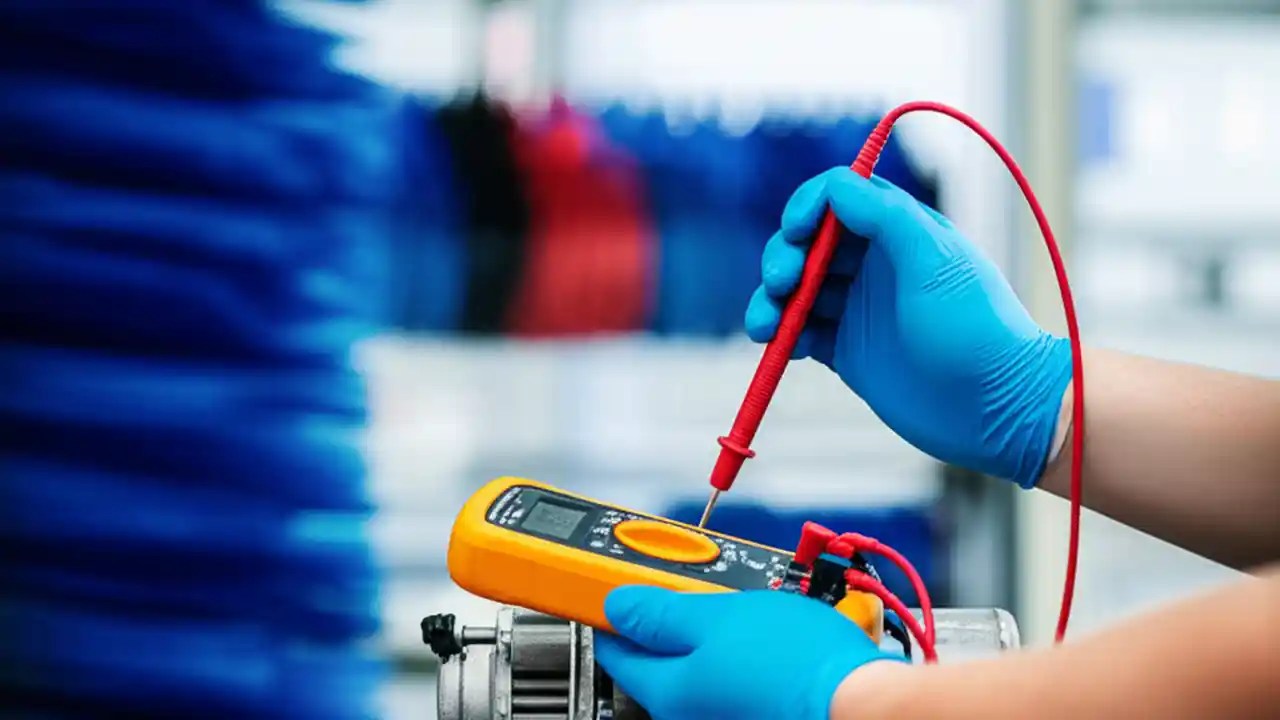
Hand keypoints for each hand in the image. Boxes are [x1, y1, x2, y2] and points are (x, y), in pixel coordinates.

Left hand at [594, 587, 899, 719]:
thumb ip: (661, 611)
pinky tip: (772, 638)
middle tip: (699, 585)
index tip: (624, 585)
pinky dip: (744, 655)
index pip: (617, 649)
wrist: (863, 704)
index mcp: (668, 692)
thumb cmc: (797, 665)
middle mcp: (690, 715)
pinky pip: (736, 679)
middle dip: (674, 618)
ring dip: (715, 635)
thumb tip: (617, 605)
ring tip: (747, 607)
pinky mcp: (760, 711)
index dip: (617, 608)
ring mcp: (724, 716)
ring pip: (703, 667)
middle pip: (661, 660)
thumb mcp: (718, 615)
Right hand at [745, 167, 1070, 487]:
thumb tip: (837, 186)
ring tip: (765, 326)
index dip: (808, 207)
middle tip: (784, 282)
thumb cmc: (975, 330)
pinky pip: (799, 332)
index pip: (838, 198)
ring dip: (771, 300)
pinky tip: (783, 346)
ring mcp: (858, 309)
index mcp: (898, 232)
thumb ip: (886, 217)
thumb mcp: (935, 262)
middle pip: (807, 243)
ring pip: (795, 290)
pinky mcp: (846, 350)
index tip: (797, 230)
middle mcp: (874, 265)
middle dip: (784, 256)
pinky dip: (783, 335)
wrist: (994, 409)